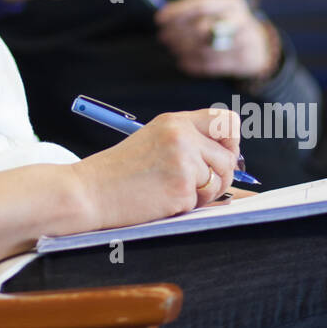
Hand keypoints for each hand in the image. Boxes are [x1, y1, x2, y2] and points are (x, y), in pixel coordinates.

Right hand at [72, 108, 240, 230]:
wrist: (89, 192)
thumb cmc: (119, 173)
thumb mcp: (154, 143)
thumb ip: (189, 144)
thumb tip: (237, 165)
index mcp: (175, 122)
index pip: (226, 121)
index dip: (231, 142)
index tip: (220, 156)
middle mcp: (181, 135)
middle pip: (229, 156)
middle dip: (221, 175)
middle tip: (199, 184)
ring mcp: (183, 160)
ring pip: (221, 180)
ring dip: (205, 194)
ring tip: (172, 192)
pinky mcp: (181, 187)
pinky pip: (202, 201)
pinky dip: (186, 206)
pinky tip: (162, 200)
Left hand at [154, 0, 278, 81]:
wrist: (260, 45)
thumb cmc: (228, 23)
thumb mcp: (216, 10)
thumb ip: (192, 11)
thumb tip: (163, 15)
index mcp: (232, 3)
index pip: (201, 5)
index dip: (177, 12)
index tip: (159, 19)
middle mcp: (241, 21)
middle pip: (202, 28)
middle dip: (178, 34)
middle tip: (163, 37)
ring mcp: (246, 43)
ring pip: (206, 49)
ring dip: (183, 50)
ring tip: (172, 49)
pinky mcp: (245, 62)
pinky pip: (213, 66)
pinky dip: (194, 64)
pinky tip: (182, 62)